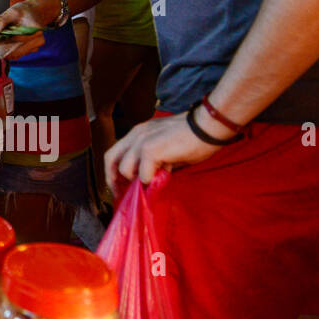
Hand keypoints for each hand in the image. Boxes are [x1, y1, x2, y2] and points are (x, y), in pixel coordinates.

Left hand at [0, 0, 51, 59]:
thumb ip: (1, 21)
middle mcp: (38, 40)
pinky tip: (1, 47)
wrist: (36, 11)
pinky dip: (10, 51)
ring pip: (17, 54)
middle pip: (16, 51)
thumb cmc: (24, 11)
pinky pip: (19, 53)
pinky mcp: (33, 48)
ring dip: (4, 52)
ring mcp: (36, 45)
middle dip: (0, 51)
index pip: (14, 41)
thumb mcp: (12, 11)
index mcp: (34, 30)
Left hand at [105, 112, 224, 196]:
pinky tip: (163, 176)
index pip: (116, 152)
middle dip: (112, 178)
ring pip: (124, 169)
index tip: (119, 185)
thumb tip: (148, 177)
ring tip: (152, 182)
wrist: (207, 126)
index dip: (113, 170)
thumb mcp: (167, 148)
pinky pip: (143, 173)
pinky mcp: (150, 150)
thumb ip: (154, 160)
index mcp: (138, 133)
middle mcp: (135, 134)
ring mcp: (141, 141)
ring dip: (136, 180)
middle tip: (120, 193)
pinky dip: (150, 180)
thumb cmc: (193, 137)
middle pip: (110, 158)